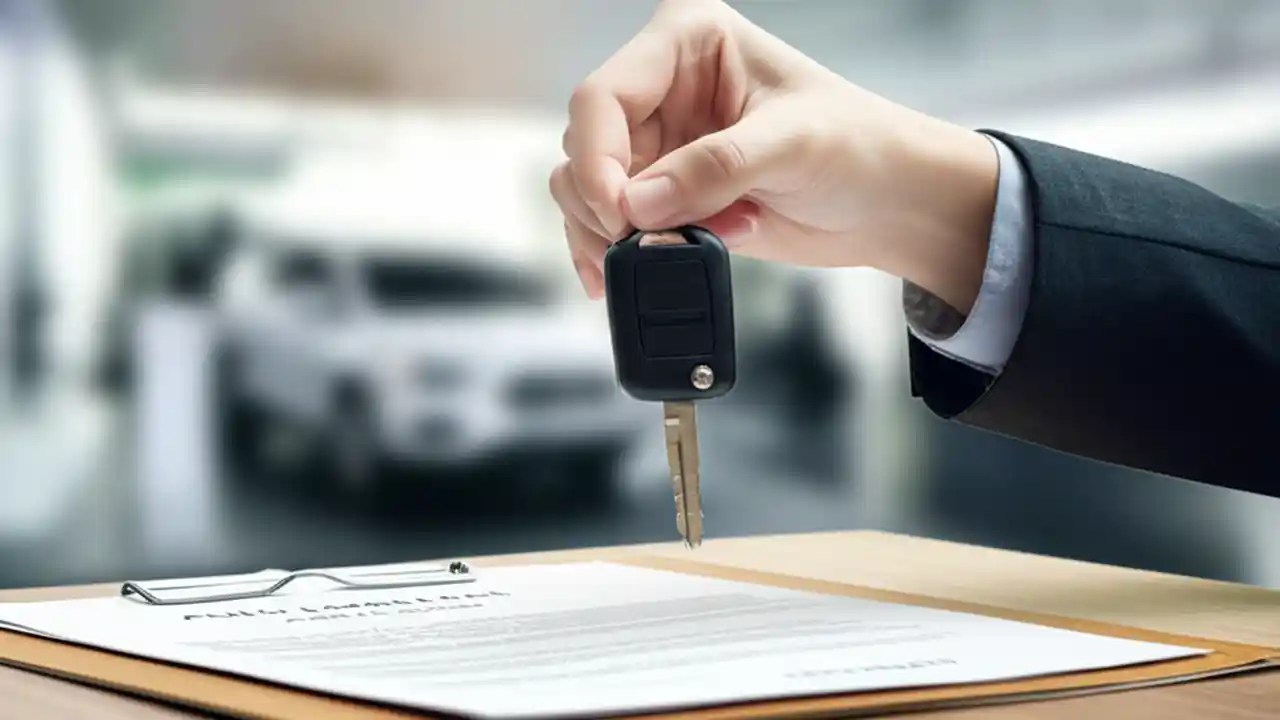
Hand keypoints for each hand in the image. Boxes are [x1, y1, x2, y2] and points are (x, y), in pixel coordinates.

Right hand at [550, 0, 997, 312]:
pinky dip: (613, 255)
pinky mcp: (665, 194)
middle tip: (640, 245)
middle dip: (603, 203)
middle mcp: (663, 88)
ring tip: (663, 255)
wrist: (889, 203)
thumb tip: (637, 205)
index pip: (605, 95)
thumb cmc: (860, 147)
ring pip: (585, 189)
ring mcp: (660, 144)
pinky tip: (624, 277)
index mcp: (689, 42)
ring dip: (608, 234)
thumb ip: (713, 169)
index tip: (620, 214)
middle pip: (585, 145)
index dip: (597, 158)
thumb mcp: (793, 145)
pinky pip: (609, 225)